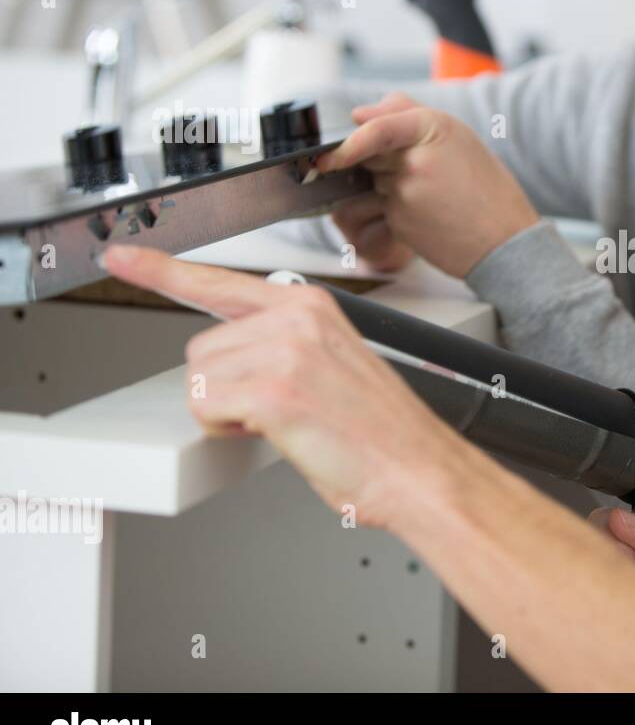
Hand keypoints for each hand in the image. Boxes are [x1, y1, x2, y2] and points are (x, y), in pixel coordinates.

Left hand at [101, 244, 467, 530]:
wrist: (418, 467)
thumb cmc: (383, 431)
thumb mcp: (335, 364)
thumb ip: (282, 344)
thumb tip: (232, 358)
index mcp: (311, 306)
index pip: (222, 282)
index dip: (164, 271)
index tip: (125, 257)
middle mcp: (296, 318)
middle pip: (201, 348)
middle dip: (227, 388)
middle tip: (282, 409)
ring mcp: (284, 351)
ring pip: (200, 379)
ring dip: (230, 412)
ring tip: (288, 422)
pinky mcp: (272, 391)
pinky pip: (208, 408)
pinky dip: (232, 431)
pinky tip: (280, 432)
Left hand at [316, 92, 539, 277]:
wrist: (506, 242)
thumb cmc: (489, 191)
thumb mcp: (458, 138)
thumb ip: (408, 115)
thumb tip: (359, 113)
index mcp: (434, 127)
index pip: (376, 127)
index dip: (350, 141)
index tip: (329, 153)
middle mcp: (416, 157)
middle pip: (372, 155)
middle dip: (385, 163)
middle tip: (427, 177)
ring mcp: (405, 190)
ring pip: (376, 183)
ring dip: (394, 188)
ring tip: (436, 198)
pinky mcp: (399, 219)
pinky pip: (384, 209)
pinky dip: (400, 212)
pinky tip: (431, 217)